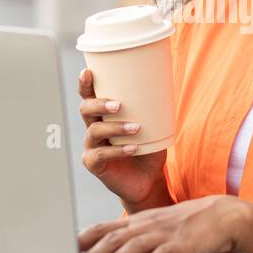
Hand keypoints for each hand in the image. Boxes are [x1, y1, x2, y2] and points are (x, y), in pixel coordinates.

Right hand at [77, 67, 169, 208]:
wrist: (148, 180)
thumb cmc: (149, 148)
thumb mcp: (153, 126)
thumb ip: (154, 108)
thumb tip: (167, 82)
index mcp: (103, 115)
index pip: (89, 96)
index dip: (85, 84)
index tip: (88, 72)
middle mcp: (93, 128)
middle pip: (85, 109)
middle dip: (99, 104)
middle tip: (118, 105)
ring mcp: (91, 146)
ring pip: (94, 131)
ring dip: (115, 127)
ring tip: (136, 128)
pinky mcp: (94, 164)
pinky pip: (101, 155)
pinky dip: (118, 150)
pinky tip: (134, 148)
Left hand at [77, 195, 250, 252]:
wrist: (224, 217)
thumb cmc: (189, 228)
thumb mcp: (158, 229)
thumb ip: (138, 242)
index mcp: (140, 221)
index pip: (105, 228)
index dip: (85, 238)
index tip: (66, 250)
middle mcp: (148, 226)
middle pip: (114, 239)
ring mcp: (164, 234)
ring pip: (134, 247)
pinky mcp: (181, 245)